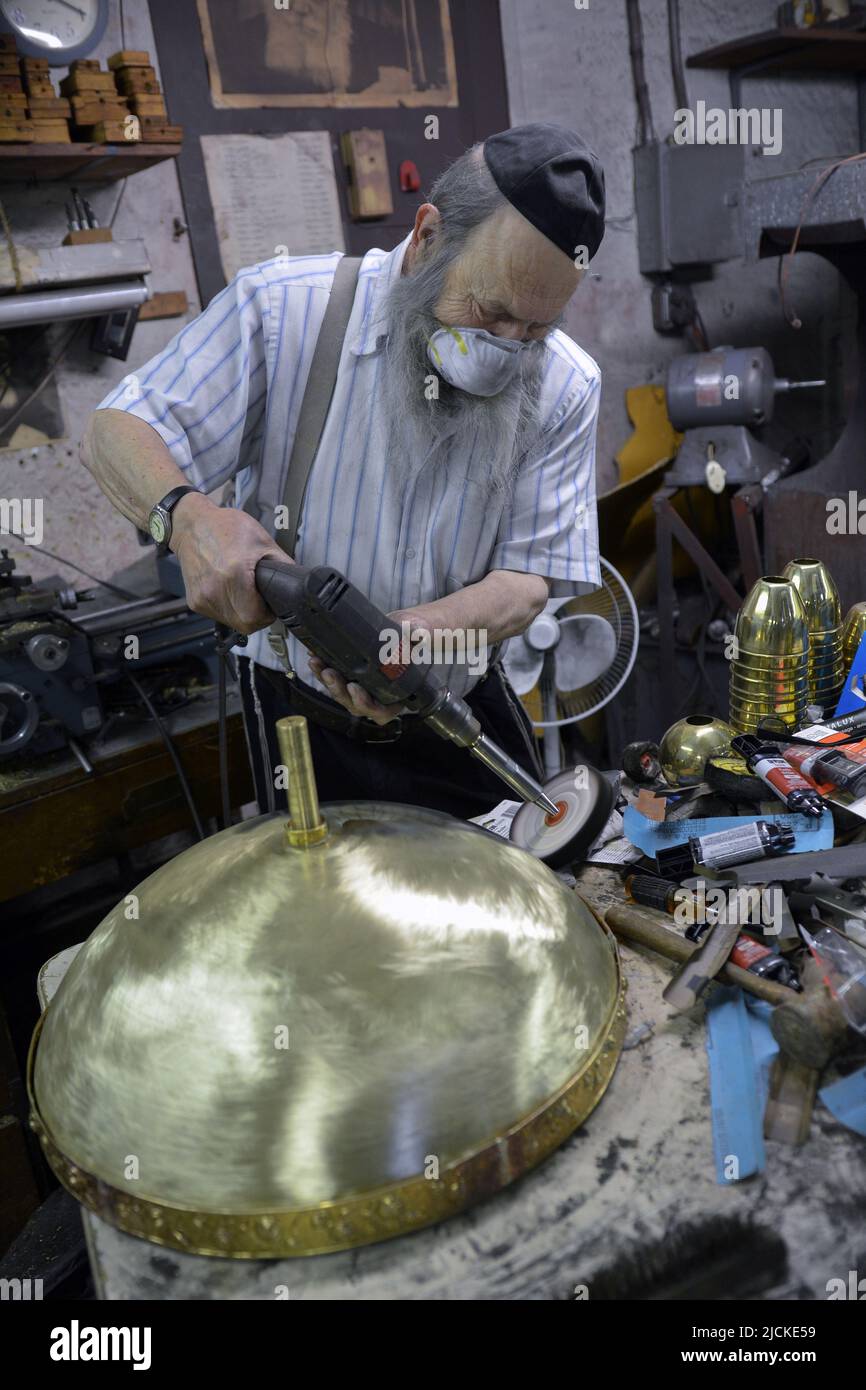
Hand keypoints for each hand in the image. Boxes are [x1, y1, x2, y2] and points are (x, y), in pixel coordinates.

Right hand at [170, 493, 291, 633]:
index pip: (255, 617)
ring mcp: (203, 598)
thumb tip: (296, 583)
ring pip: (232, 623)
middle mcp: (215, 589)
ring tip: (244, 593)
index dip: (267, 614)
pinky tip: (230, 592)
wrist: (191, 526)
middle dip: (258, 617)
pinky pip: (218, 616)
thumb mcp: (262, 541)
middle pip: (245, 625)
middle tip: (260, 600)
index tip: (270, 604)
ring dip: (243, 614)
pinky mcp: (195, 602)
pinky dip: (228, 609)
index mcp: (234, 573)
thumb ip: (282, 564)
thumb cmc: (225, 528)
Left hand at [307, 608, 434, 725]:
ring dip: (326, 680)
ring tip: (316, 662)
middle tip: (330, 673)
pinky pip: (333, 678)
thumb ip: (420, 634)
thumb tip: (415, 632)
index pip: (381, 711)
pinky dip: (322, 668)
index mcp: (398, 696)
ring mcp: (362, 688)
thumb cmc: (416, 637)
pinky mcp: (350, 676)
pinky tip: (314, 654)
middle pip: (354, 704)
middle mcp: (378, 697)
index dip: (366, 704)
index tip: (356, 688)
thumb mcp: (421, 634)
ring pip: (341, 693)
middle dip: (339, 690)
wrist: (404, 628)